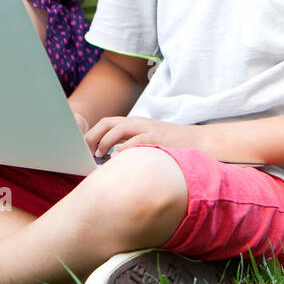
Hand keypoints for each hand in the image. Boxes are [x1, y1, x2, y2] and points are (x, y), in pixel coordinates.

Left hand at [83, 115, 208, 159]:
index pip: (107, 123)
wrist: (200, 141)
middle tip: (85, 152)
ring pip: (119, 128)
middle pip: (109, 123)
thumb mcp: (149, 141)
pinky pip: (136, 141)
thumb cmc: (173, 146)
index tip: (83, 149)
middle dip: (93, 136)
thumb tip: (110, 161)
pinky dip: (123, 149)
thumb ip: (131, 145)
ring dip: (105, 141)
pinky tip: (116, 159)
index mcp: (136, 124)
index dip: (92, 134)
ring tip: (98, 155)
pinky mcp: (158, 138)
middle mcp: (140, 123)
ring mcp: (149, 129)